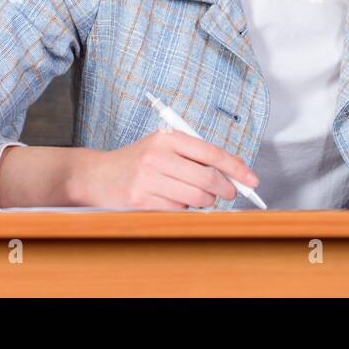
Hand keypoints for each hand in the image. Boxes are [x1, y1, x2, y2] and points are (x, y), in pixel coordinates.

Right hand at [81, 128, 259, 209]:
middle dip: (224, 190)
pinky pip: (178, 211)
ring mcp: (148, 179)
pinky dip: (183, 209)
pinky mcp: (141, 201)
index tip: (251, 179)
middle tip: (229, 193)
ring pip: (196, 198)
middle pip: (207, 179)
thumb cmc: (136, 161)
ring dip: (204, 202)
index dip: (236, 167)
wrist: (97, 175)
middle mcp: (158, 156)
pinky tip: (172, 200)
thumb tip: (232, 171)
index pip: (211, 153)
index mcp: (167, 138)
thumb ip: (194, 155)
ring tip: (196, 196)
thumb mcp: (162, 146)